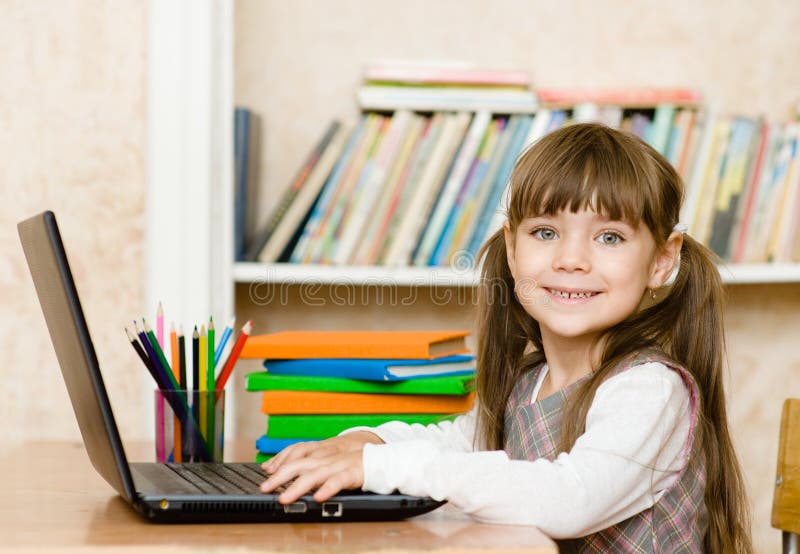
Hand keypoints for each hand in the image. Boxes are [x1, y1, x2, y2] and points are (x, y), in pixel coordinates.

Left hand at [260, 431, 382, 503]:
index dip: (279, 460)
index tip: (265, 470)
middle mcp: (326, 457)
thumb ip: (313, 467)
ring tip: (284, 498)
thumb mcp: (329, 462)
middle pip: (299, 464)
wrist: (380, 459)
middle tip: (265, 488)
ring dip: (297, 486)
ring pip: (314, 474)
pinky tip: (319, 497)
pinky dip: (328, 488)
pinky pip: (338, 481)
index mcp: (321, 453)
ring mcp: (338, 465)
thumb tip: (292, 477)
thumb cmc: (353, 463)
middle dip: (279, 476)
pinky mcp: (352, 473)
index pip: (295, 452)